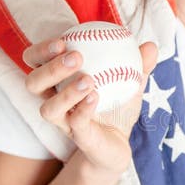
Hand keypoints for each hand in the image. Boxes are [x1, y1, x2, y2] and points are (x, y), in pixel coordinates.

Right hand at [22, 35, 158, 175]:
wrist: (119, 143)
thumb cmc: (116, 106)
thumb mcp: (130, 82)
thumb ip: (139, 65)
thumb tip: (151, 46)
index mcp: (58, 81)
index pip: (35, 61)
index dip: (41, 50)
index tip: (62, 40)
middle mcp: (53, 101)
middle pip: (33, 83)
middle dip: (50, 68)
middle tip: (75, 57)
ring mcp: (64, 122)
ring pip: (48, 108)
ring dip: (66, 92)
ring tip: (88, 80)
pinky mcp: (78, 138)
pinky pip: (75, 123)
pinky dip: (84, 109)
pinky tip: (96, 97)